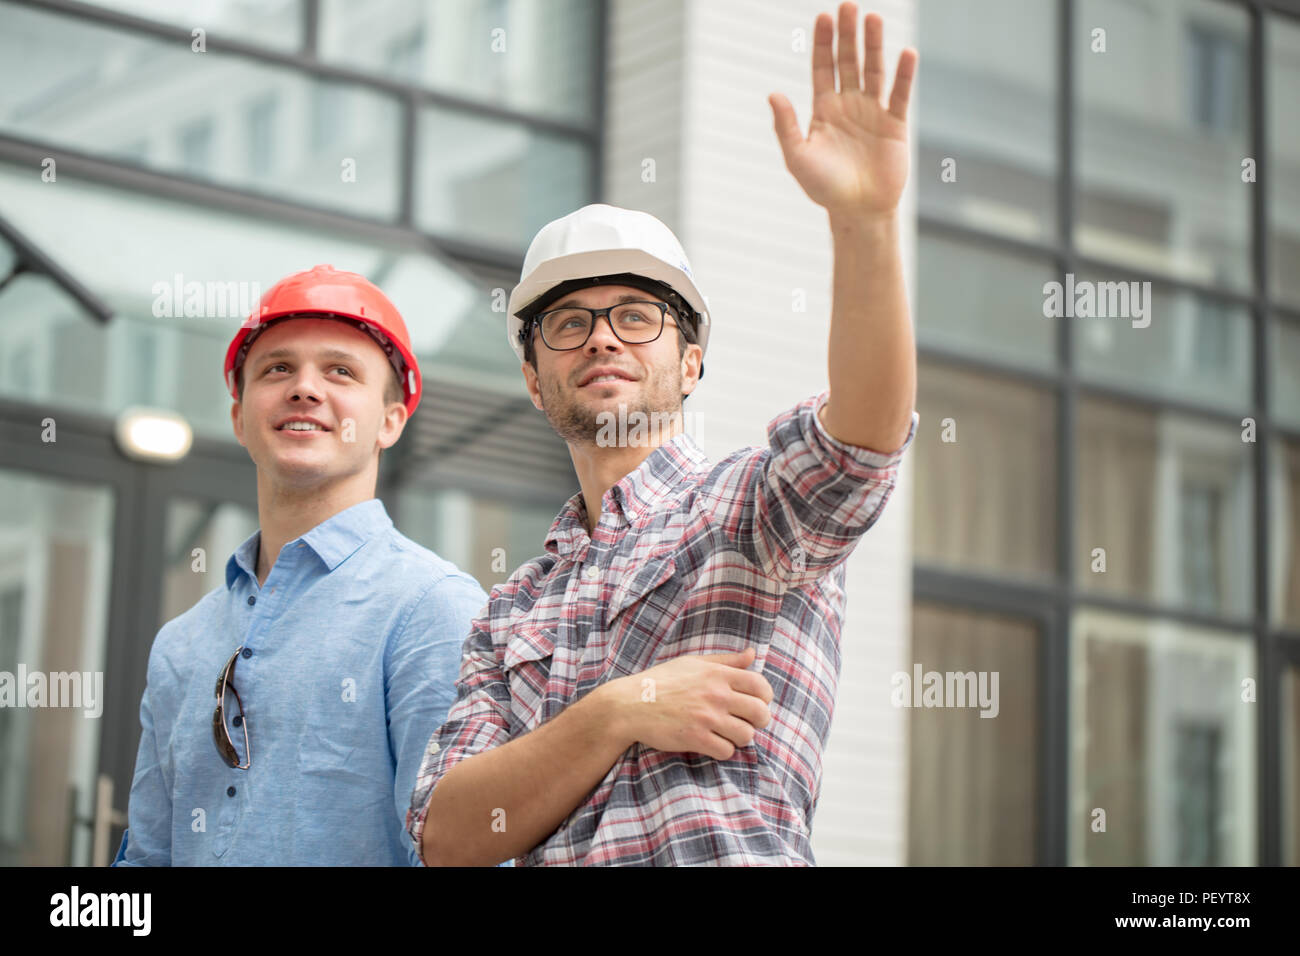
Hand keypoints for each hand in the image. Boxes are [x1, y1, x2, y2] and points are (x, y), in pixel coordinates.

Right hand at [607, 646, 774, 759]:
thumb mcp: (693, 663)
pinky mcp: (696, 738)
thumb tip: (753, 654)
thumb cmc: (661, 681)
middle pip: (760, 713)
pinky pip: (726, 751)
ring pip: (746, 735)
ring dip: (740, 737)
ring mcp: (706, 717)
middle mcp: (716, 694)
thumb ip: (726, 661)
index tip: (757, 703)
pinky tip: (713, 743)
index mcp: (717, 673)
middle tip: (746, 722)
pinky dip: (723, 750)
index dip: (765, 698)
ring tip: (728, 733)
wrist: (630, 704)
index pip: (761, 686)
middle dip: (759, 721)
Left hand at [769, 3, 917, 219]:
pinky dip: (904, 75)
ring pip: (873, 71)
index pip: (822, 68)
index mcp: (824, 109)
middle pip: (848, 61)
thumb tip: (773, 93)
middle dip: (847, 35)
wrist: (858, 212)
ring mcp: (873, 112)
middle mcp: (849, 104)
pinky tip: (906, 53)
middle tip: (848, 5)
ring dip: (874, 45)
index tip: (823, 17)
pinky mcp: (895, 124)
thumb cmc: (824, 188)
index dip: (823, 43)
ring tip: (873, 19)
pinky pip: (900, 94)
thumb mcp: (799, 158)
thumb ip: (786, 126)